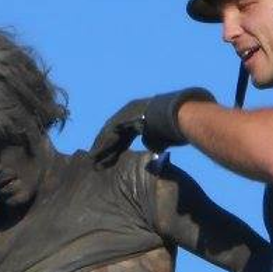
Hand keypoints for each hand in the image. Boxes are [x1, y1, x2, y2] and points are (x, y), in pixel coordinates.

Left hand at [89, 88, 215, 166]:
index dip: (117, 144)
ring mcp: (127, 112)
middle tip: (95, 159)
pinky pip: (110, 134)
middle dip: (105, 146)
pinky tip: (96, 156)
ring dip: (101, 147)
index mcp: (141, 114)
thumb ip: (154, 140)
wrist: (179, 115)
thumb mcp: (164, 135)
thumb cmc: (177, 127)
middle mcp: (131, 110)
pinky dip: (103, 145)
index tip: (111, 155)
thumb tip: (150, 146)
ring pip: (109, 132)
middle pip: (114, 131)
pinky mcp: (124, 117)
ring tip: (93, 161)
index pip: (125, 131)